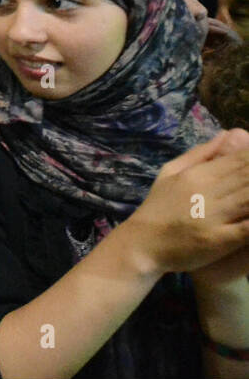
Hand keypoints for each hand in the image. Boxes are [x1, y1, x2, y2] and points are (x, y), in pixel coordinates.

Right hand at [123, 129, 248, 275]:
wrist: (141, 245)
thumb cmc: (157, 207)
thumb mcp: (170, 173)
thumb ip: (199, 154)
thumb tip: (226, 134)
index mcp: (197, 174)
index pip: (238, 159)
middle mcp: (207, 192)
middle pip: (248, 176)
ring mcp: (213, 216)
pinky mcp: (218, 239)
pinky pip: (246, 228)